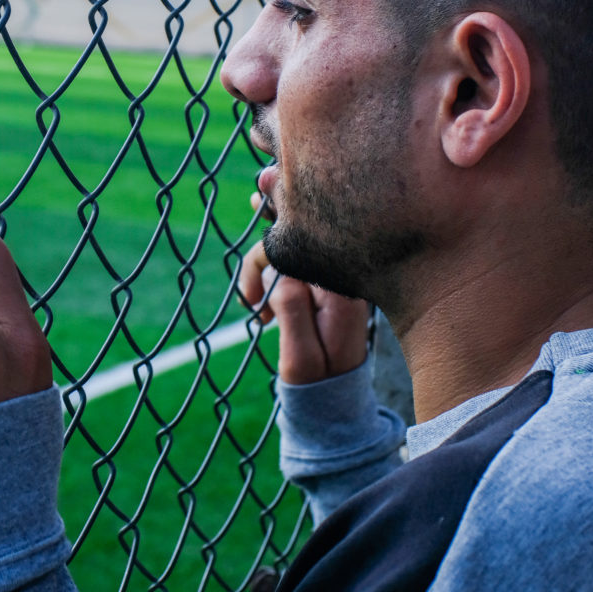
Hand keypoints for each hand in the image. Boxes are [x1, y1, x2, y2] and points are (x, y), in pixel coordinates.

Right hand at [238, 193, 369, 384]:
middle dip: (276, 213)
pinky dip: (264, 275)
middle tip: (258, 191)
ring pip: (289, 247)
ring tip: (247, 301)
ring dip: (259, 264)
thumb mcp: (305, 354)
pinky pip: (288, 263)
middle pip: (306, 229)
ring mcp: (328, 279)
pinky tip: (255, 304)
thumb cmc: (320, 379)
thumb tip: (281, 274)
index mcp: (344, 287)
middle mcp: (340, 275)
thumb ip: (294, 311)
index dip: (286, 211)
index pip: (314, 237)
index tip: (263, 193)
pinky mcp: (317, 286)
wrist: (330, 400)